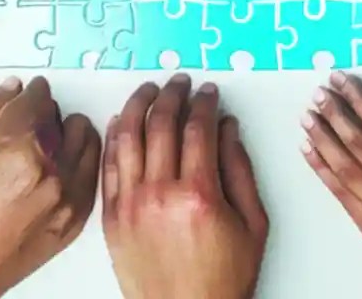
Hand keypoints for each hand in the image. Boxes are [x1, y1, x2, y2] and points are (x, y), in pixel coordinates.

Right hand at [0, 77, 99, 298]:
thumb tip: (9, 90)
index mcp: (21, 159)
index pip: (36, 101)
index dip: (25, 92)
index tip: (22, 92)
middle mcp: (54, 181)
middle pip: (62, 118)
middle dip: (40, 115)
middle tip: (13, 126)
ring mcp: (68, 205)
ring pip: (84, 141)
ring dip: (63, 134)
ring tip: (34, 144)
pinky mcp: (73, 222)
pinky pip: (89, 172)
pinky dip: (75, 161)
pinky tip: (49, 164)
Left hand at [102, 76, 267, 298]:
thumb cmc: (222, 277)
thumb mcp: (252, 223)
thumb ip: (239, 169)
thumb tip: (227, 127)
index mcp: (199, 195)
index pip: (198, 129)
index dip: (204, 102)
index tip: (208, 92)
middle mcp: (160, 194)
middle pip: (162, 125)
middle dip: (173, 95)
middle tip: (180, 82)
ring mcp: (130, 204)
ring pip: (128, 137)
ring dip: (138, 105)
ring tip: (150, 90)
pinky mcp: (112, 216)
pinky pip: (109, 164)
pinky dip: (114, 136)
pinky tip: (122, 121)